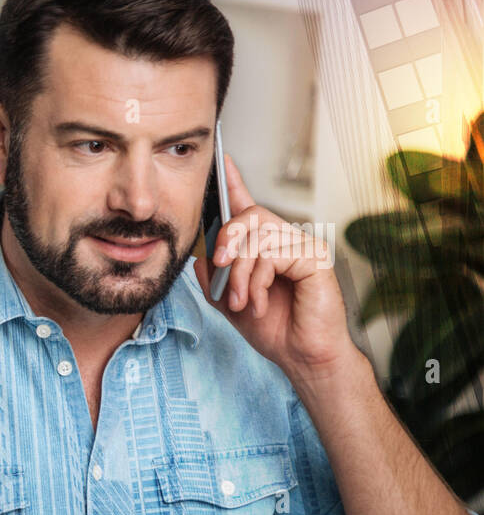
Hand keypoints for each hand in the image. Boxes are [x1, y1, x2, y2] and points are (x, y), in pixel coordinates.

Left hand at [193, 155, 358, 383]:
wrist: (300, 356)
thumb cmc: (274, 330)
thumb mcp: (229, 302)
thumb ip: (213, 277)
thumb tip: (200, 256)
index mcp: (266, 248)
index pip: (248, 206)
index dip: (234, 181)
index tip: (222, 159)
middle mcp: (286, 240)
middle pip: (248, 215)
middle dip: (225, 243)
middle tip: (220, 269)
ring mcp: (304, 245)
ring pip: (257, 237)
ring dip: (239, 273)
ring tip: (240, 300)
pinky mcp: (315, 256)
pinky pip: (274, 253)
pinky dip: (257, 280)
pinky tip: (258, 300)